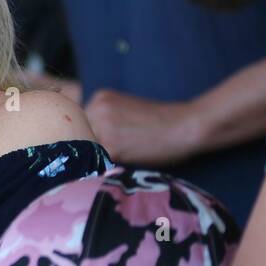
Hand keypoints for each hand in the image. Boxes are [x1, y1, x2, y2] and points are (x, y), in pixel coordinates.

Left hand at [84, 89, 201, 165]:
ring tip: (126, 155)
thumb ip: (103, 120)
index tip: (105, 143)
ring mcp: (102, 128)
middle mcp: (96, 109)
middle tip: (118, 152)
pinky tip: (127, 162)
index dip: (89, 136)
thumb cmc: (160, 122)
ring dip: (99, 158)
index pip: (79, 123)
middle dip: (92, 147)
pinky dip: (108, 167)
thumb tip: (82, 139)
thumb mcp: (125, 111)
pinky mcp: (112, 147)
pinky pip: (99, 163)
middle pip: (79, 136)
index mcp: (99, 98)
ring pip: (88, 151)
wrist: (185, 126)